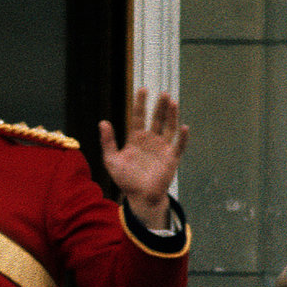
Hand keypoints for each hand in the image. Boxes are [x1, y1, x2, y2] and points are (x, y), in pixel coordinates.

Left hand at [98, 88, 188, 230]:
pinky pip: (179, 145)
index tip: (142, 89)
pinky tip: (184, 127)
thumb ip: (107, 142)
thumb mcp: (112, 160)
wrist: (140, 197)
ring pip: (169, 127)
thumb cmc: (126, 179)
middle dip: (159, 106)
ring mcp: (162, 148)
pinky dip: (182, 137)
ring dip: (172, 115)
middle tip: (162, 93)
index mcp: (136, 138)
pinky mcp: (172, 158)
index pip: (139, 116)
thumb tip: (102, 122)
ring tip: (172, 102)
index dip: (140, 103)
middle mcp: (151, 140)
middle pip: (157, 119)